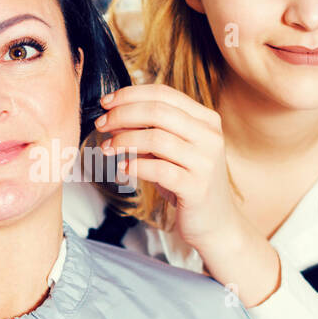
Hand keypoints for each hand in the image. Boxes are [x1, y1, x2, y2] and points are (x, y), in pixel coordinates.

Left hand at [94, 83, 248, 255]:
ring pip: (156, 138)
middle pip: (158, 111)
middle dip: (122, 114)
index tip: (106, 102)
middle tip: (101, 124)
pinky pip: (159, 170)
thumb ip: (148, 133)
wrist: (216, 225)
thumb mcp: (170, 153)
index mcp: (206, 120)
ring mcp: (206, 162)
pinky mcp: (197, 187)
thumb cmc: (188, 184)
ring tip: (107, 147)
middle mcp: (210, 136)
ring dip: (124, 140)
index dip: (130, 95)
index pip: (164, 94)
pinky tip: (123, 167)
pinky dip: (136, 166)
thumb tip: (113, 116)